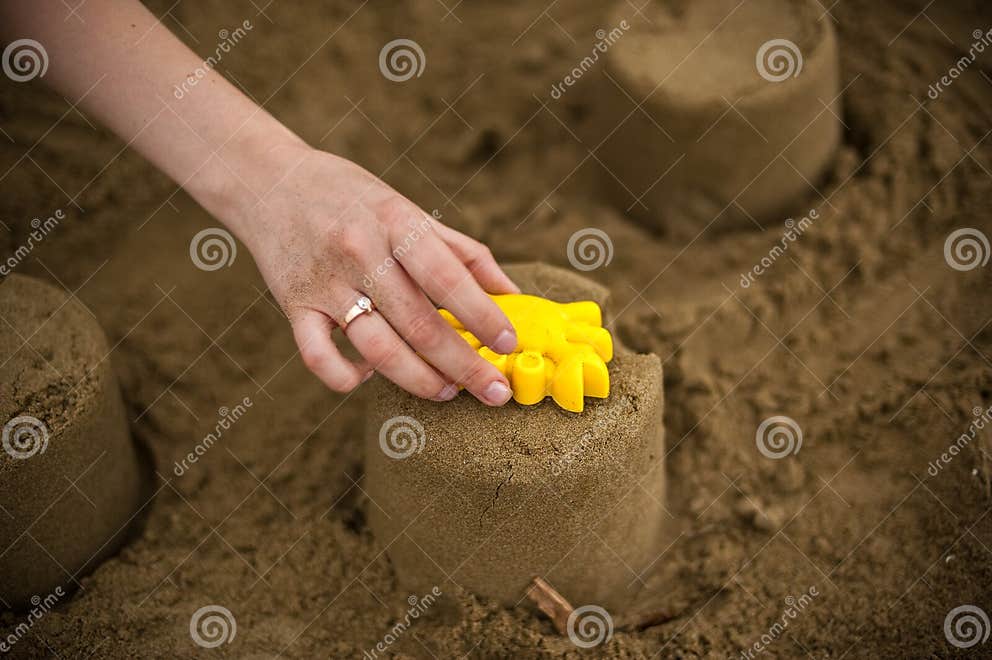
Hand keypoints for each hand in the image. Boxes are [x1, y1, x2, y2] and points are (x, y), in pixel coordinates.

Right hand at [225, 143, 520, 404]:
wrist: (269, 181)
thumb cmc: (353, 198)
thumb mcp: (409, 210)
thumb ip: (462, 251)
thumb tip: (511, 292)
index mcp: (397, 223)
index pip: (450, 279)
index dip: (484, 317)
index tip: (508, 345)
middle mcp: (361, 252)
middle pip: (420, 324)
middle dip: (464, 366)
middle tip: (493, 391)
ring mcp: (325, 282)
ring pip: (378, 348)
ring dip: (419, 379)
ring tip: (447, 391)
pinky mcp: (293, 305)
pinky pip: (318, 356)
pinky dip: (347, 377)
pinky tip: (370, 377)